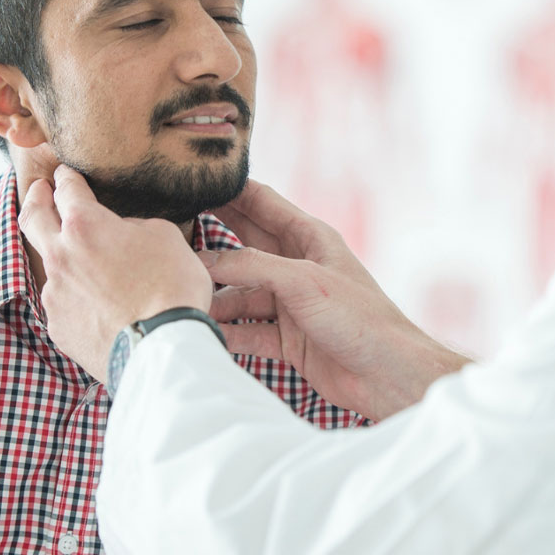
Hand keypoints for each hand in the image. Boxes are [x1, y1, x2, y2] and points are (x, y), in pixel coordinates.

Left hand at [20, 164, 215, 383]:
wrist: (161, 349)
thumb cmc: (170, 288)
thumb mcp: (164, 237)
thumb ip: (133, 227)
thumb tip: (120, 233)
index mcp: (85, 225)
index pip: (66, 190)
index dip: (67, 178)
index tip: (66, 175)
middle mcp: (60, 256)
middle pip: (32, 217)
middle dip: (36, 198)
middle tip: (40, 190)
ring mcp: (54, 294)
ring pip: (51, 266)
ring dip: (64, 258)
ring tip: (86, 265)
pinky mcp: (57, 326)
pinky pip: (62, 303)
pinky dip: (75, 297)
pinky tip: (96, 304)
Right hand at [205, 180, 468, 419]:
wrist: (387, 375)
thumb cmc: (360, 318)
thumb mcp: (302, 281)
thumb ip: (251, 267)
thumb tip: (202, 263)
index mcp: (309, 239)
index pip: (260, 202)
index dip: (228, 190)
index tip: (191, 179)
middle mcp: (296, 267)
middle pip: (243, 245)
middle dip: (208, 240)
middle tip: (168, 232)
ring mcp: (290, 304)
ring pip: (240, 294)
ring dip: (215, 297)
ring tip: (182, 297)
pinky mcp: (287, 339)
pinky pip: (247, 331)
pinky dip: (227, 333)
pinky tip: (203, 333)